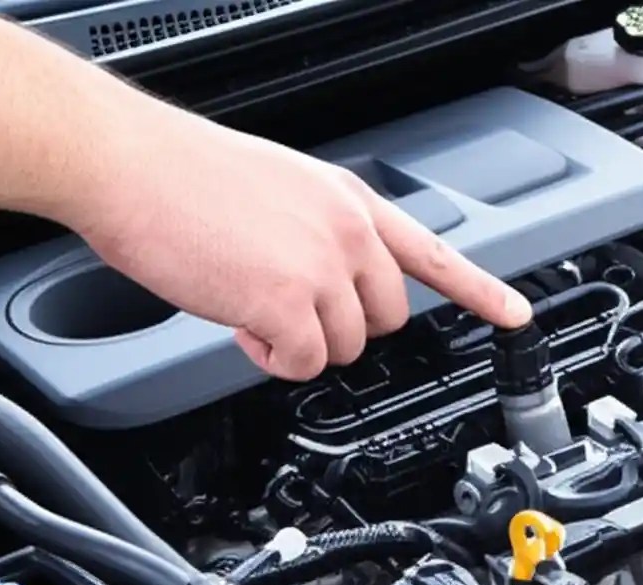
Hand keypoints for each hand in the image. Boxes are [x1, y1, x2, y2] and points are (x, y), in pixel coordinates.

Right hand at [66, 106, 532, 380]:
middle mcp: (348, 232)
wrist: (128, 163)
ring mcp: (323, 268)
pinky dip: (272, 357)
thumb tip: (324, 277)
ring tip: (249, 305)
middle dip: (341, 328)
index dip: (480, 290)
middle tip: (288, 309)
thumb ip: (319, 232)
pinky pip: (303, 363)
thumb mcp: (279, 189)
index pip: (432, 251)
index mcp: (348, 201)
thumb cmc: (183, 174)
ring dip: (300, 343)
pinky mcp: (287, 302)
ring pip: (345, 348)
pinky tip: (239, 323)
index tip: (514, 314)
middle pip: (386, 319)